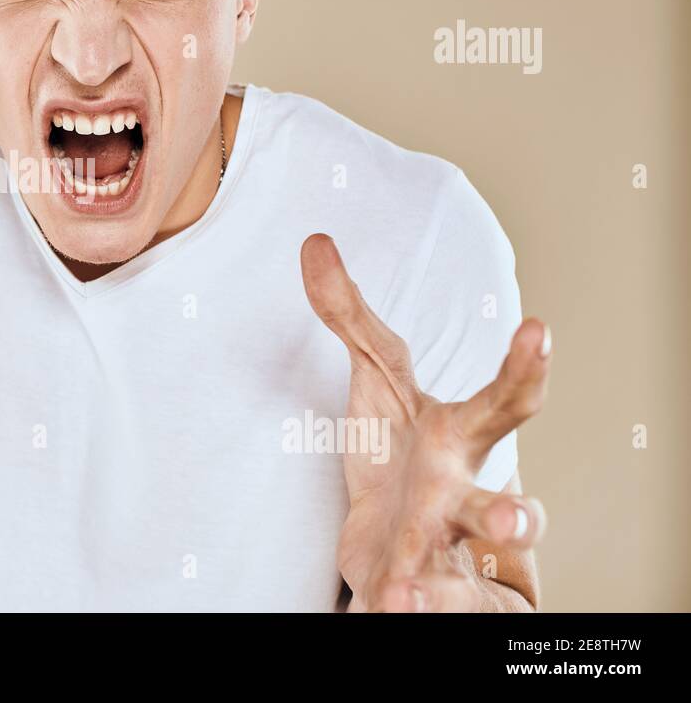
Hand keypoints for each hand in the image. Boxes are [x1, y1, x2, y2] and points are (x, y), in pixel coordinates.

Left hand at [300, 234, 549, 610]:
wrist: (395, 536)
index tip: (539, 329)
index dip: (525, 368)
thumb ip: (350, 315)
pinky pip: (433, 609)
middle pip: (506, 512)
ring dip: (445, 588)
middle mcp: (468, 497)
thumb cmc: (399, 450)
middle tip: (514, 520)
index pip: (503, 402)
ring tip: (406, 592)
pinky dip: (413, 611)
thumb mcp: (376, 379)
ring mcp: (451, 554)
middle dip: (514, 518)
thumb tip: (313, 241)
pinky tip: (384, 609)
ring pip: (468, 583)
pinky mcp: (429, 593)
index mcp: (460, 437)